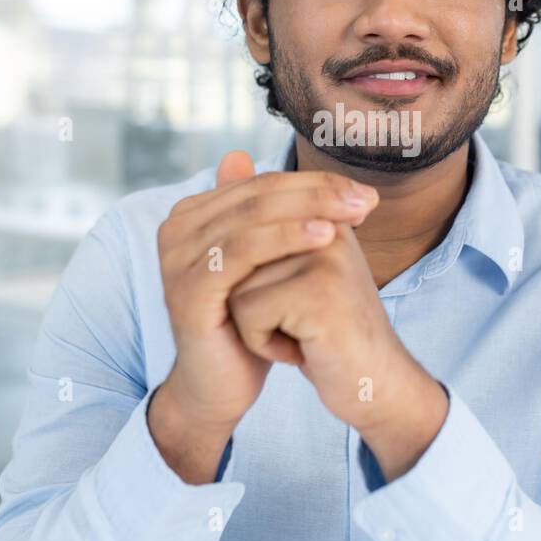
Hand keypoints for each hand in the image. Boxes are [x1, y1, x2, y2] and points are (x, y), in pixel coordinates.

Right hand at [155, 152, 379, 432]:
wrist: (220, 386)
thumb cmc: (245, 323)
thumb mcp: (263, 265)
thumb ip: (264, 216)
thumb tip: (244, 154)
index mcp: (191, 216)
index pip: (260, 182)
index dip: (314, 183)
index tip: (363, 191)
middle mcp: (176, 231)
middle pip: (257, 195)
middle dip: (317, 193)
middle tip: (365, 198)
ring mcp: (177, 260)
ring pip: (251, 218)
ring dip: (307, 210)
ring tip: (350, 214)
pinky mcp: (188, 289)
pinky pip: (242, 252)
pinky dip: (285, 238)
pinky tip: (323, 237)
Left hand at [226, 221, 433, 435]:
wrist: (372, 384)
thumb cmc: (327, 330)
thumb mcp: (288, 266)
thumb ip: (261, 220)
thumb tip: (229, 156)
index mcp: (323, 215)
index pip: (250, 227)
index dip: (252, 274)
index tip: (290, 298)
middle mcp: (328, 228)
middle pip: (237, 257)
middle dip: (250, 299)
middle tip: (292, 319)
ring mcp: (326, 258)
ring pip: (237, 287)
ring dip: (255, 323)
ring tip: (301, 333)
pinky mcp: (319, 294)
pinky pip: (249, 315)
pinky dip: (264, 343)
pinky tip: (302, 349)